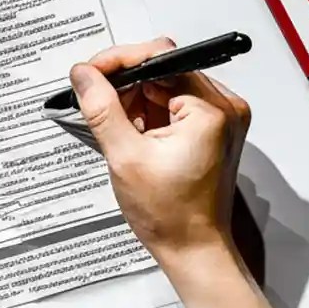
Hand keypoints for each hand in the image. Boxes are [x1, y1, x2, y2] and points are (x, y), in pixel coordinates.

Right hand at [69, 37, 250, 265]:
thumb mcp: (125, 157)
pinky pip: (175, 105)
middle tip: (99, 105)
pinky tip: (137, 138)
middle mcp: (224, 108)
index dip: (120, 62)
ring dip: (137, 102)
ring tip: (122, 133)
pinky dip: (150, 115)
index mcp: (210, 110)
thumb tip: (84, 75)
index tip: (92, 73)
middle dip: (126, 85)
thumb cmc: (172, 216)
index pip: (159, 57)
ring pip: (166, 86)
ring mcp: (221, 119)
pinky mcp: (213, 131)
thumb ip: (101, 108)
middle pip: (163, 69)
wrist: (194, 250)